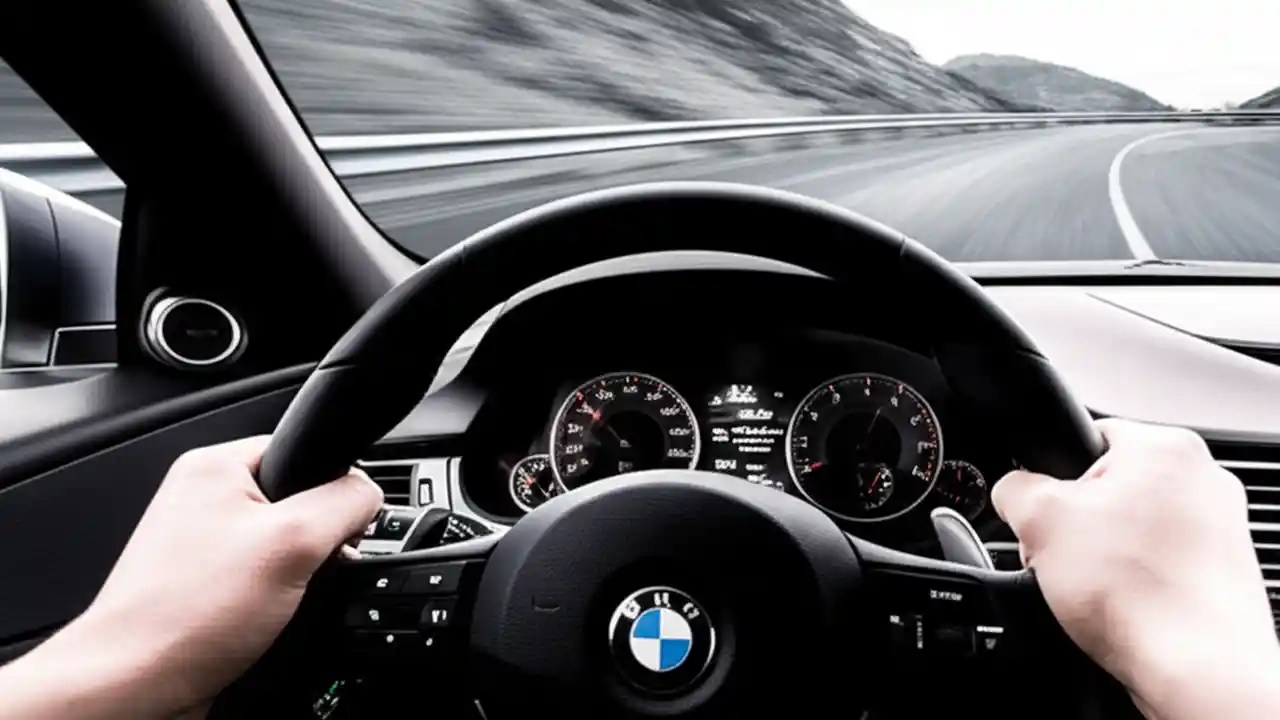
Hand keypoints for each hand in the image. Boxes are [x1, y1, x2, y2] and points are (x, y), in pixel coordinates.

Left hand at [0, 436, 382, 719]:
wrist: (135, 688)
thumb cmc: (188, 616)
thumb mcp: (294, 543)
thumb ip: (345, 503)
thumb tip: (370, 494)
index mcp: (216, 466)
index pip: (306, 448)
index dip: (335, 489)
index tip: (337, 529)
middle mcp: (203, 497)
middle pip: (299, 498)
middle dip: (318, 538)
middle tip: (305, 569)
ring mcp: (200, 542)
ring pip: (284, 542)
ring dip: (299, 571)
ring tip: (279, 599)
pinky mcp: (204, 583)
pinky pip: (263, 575)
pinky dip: (277, 596)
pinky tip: (267, 617)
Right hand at [993, 419, 1279, 719]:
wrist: (1196, 668)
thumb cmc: (1136, 591)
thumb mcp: (1038, 520)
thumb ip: (1013, 488)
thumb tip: (1012, 491)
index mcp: (1166, 446)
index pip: (1086, 435)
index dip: (1051, 478)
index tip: (1045, 515)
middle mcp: (1204, 478)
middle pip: (1108, 487)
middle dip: (1076, 523)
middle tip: (1063, 556)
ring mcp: (1220, 527)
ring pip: (1132, 528)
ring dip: (1103, 554)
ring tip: (1094, 587)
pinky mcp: (1221, 571)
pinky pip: (1157, 564)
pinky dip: (1135, 581)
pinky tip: (1123, 604)